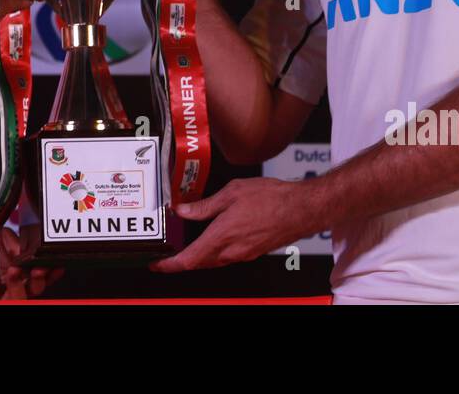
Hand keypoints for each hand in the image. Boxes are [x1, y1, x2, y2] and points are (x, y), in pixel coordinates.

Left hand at [0, 222, 62, 299]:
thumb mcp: (0, 235)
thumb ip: (16, 243)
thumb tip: (29, 252)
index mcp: (19, 272)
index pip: (38, 278)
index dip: (50, 275)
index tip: (56, 266)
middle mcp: (10, 285)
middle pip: (32, 293)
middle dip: (38, 284)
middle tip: (39, 270)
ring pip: (15, 299)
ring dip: (17, 285)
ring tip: (15, 269)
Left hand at [149, 177, 319, 272]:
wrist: (302, 209)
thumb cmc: (272, 198)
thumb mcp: (231, 193)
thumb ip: (205, 205)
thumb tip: (183, 210)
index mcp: (221, 236)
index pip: (188, 260)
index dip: (169, 265)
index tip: (157, 264)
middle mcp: (231, 251)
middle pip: (199, 263)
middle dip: (182, 261)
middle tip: (169, 253)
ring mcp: (243, 254)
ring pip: (213, 261)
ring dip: (198, 256)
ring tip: (188, 244)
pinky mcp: (253, 252)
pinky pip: (227, 256)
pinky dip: (215, 251)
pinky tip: (215, 238)